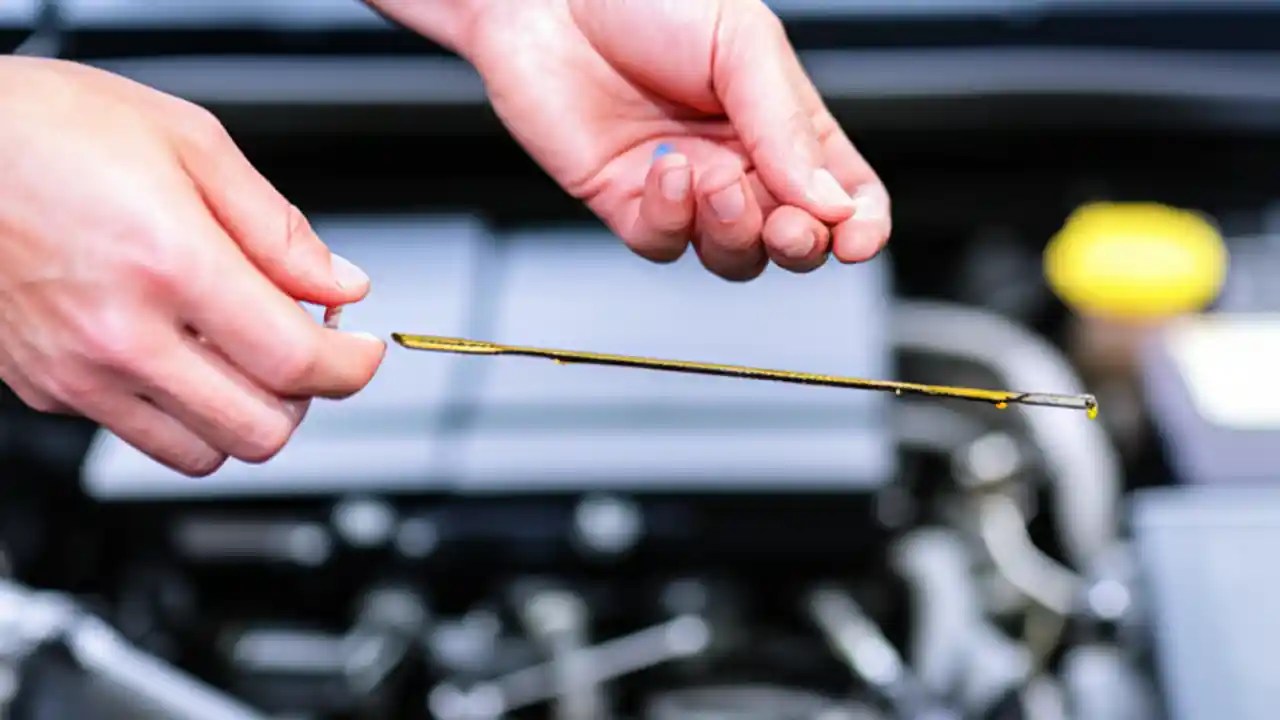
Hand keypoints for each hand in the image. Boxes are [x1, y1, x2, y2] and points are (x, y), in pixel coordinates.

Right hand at [0, 58, 384, 475]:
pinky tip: (184, 356)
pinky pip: (142, 437)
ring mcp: (78, 372)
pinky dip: (183, 414)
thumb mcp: (189, 143)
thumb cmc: (45, 129)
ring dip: (245, 415)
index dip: (352, 367)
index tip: (363, 352)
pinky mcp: (47, 388)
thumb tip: (338, 284)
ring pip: (203, 454)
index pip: (295, 363)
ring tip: (243, 356)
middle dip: (305, 397)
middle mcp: (120, 334)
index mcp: (168, 264)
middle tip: (304, 347)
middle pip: (260, 431)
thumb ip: (277, 228)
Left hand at [382, 0, 890, 279]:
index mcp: (784, 122)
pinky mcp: (628, 204)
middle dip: (800, 244)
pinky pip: (664, 243)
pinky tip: (666, 169)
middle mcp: (740, 162)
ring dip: (735, 234)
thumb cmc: (646, 0)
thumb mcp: (742, 42)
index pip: (843, 191)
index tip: (858, 239)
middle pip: (794, 239)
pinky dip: (672, 219)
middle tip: (790, 226)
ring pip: (732, 255)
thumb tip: (831, 201)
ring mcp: (686, 189)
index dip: (860, 225)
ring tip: (718, 184)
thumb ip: (787, 125)